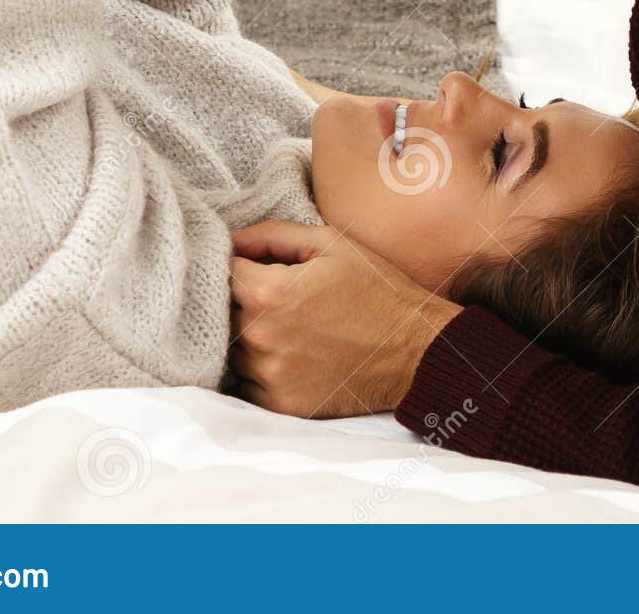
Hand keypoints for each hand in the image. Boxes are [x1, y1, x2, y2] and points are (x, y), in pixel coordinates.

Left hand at [227, 220, 461, 417]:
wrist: (416, 350)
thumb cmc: (377, 290)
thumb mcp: (332, 244)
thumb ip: (274, 234)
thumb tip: (232, 240)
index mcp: (270, 293)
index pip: (223, 272)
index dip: (238, 265)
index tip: (256, 266)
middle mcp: (261, 337)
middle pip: (222, 314)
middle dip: (241, 302)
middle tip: (276, 298)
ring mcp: (269, 375)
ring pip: (233, 351)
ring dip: (250, 338)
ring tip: (289, 328)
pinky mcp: (280, 405)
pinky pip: (248, 385)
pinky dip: (261, 371)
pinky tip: (293, 356)